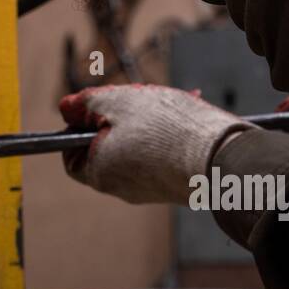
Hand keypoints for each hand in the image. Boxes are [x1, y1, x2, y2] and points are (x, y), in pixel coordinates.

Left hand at [58, 84, 253, 203]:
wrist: (222, 156)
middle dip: (118, 118)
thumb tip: (66, 108)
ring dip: (147, 121)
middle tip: (136, 98)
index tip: (92, 107)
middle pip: (106, 147)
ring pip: (137, 148)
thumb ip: (86, 103)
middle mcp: (123, 188)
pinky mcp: (174, 185)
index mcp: (101, 172)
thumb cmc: (167, 129)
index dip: (77, 127)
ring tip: (168, 100)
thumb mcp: (117, 101)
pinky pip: (161, 155)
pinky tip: (185, 113)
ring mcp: (150, 189)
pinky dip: (167, 134)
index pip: (72, 154)